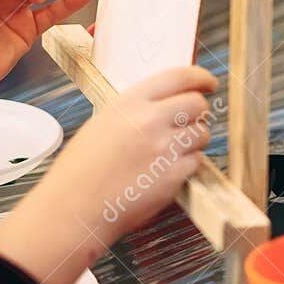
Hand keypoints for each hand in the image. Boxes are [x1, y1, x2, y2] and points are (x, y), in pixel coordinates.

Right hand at [0, 66, 216, 283]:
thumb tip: (168, 103)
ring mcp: (164, 148)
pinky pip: (196, 161)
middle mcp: (150, 121)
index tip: (208, 82)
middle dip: (198, 113)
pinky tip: (164, 172)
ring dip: (193, 141)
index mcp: (129, 103)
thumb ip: (137, 110)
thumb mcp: (103, 123)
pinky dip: (186, 165)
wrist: (74, 207)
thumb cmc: (82, 169)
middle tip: (189, 123)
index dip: (201, 77)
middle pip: (198, 104)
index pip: (178, 76)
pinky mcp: (173, 175)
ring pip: (202, 133)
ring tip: (168, 153)